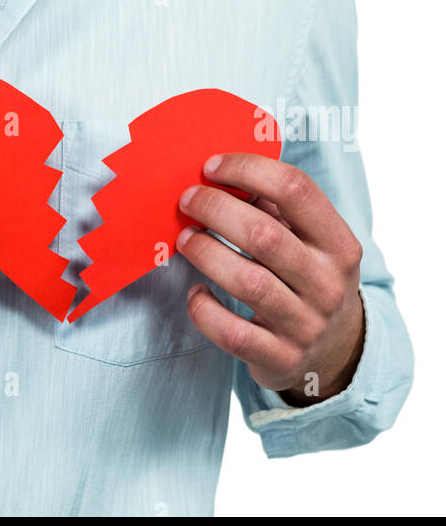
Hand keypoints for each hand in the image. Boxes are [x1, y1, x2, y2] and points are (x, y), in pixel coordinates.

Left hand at [176, 153, 364, 402]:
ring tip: (185, 239)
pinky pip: (233, 333)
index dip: (248, 169)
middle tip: (187, 200)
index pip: (296, 190)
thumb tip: (218, 174)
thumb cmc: (309, 276)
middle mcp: (328, 284)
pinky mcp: (281, 359)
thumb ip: (275, 207)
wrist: (338, 349)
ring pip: (247, 283)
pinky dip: (206, 311)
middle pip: (264, 236)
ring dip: (206, 253)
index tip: (212, 167)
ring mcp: (307, 325)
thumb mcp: (312, 240)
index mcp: (339, 243)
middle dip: (215, 209)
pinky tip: (196, 292)